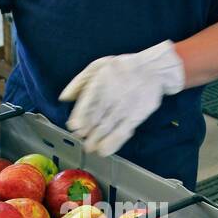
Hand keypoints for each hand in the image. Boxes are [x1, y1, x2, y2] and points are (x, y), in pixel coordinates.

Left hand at [59, 41, 185, 157]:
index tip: (75, 126)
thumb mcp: (99, 67)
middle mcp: (115, 93)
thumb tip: (64, 98)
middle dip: (88, 131)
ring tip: (90, 148)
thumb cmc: (122, 68)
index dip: (81, 115)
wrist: (154, 70)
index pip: (90, 99)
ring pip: (109, 126)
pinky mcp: (137, 116)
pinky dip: (114, 142)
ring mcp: (127, 106)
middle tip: (81, 139)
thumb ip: (79, 83)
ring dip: (98, 139)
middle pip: (99, 116)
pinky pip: (124, 131)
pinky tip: (104, 150)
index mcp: (103, 79)